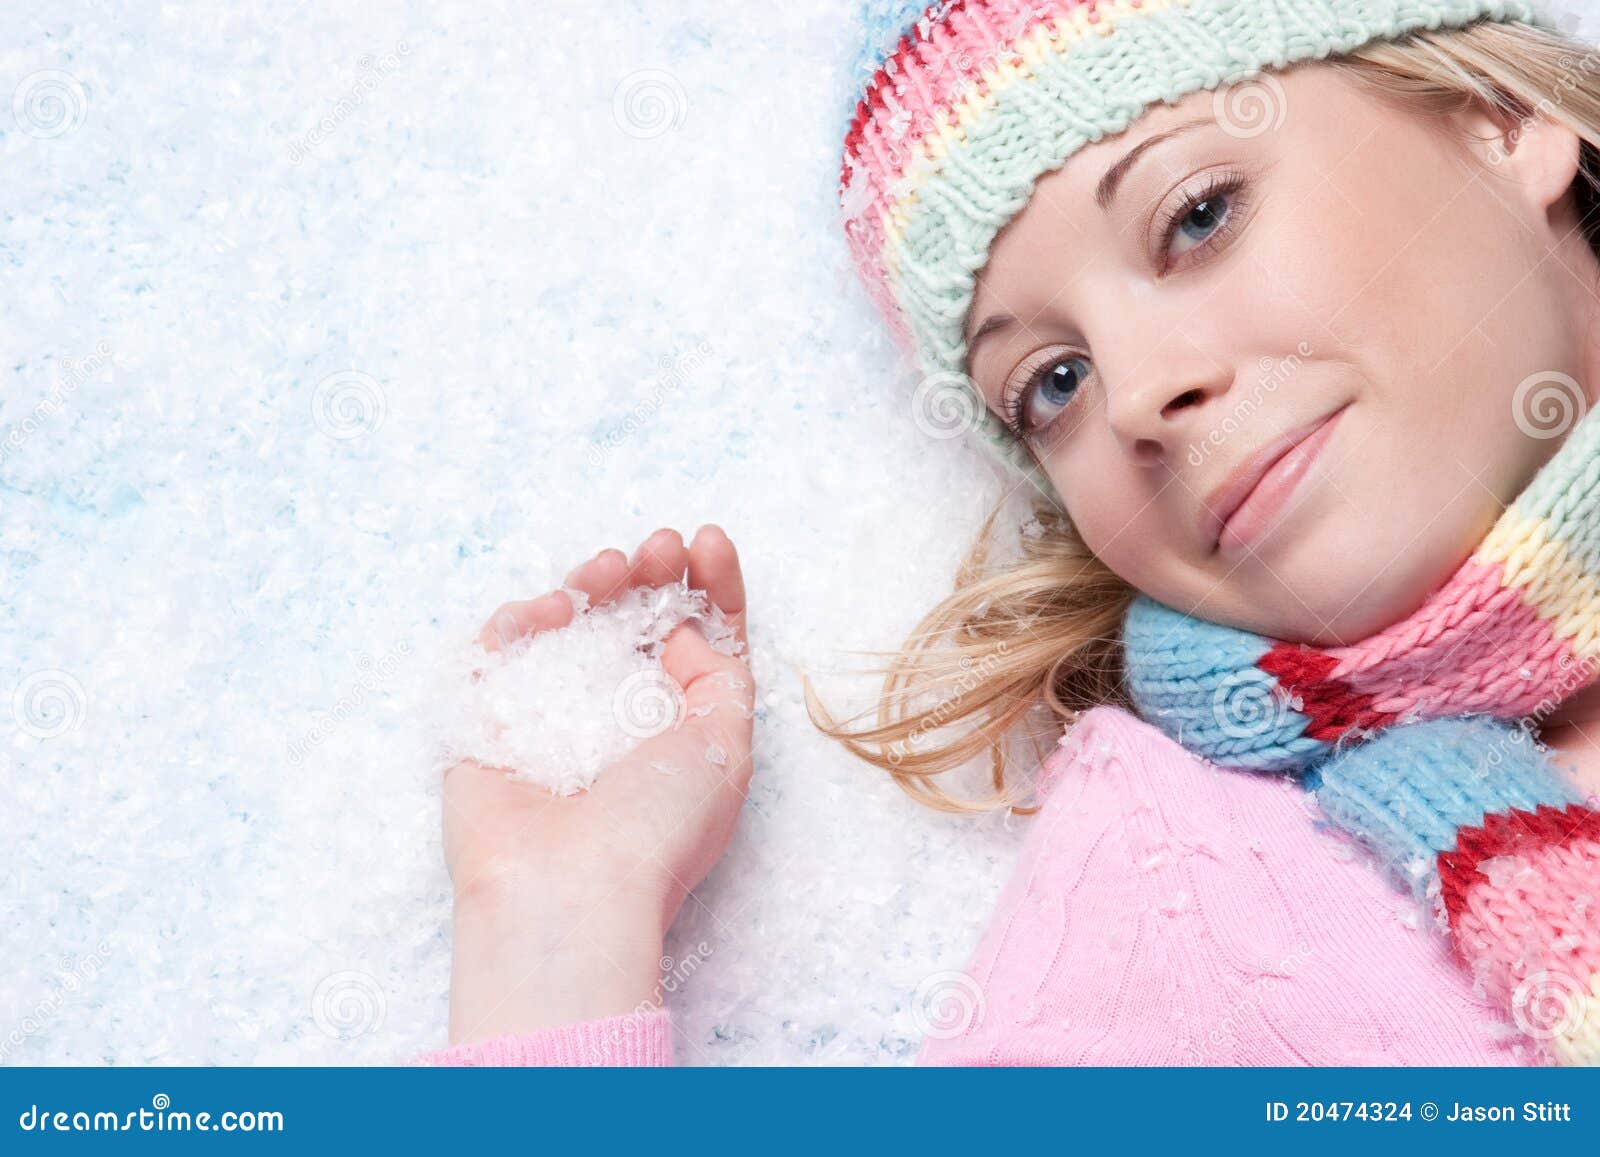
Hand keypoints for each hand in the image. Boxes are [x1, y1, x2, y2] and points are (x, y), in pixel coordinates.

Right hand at [441, 526, 754, 1042]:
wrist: (570, 890)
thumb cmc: (659, 829)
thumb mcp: (728, 745)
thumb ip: (723, 677)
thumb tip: (685, 631)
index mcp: (678, 730)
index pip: (697, 642)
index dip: (708, 587)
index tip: (710, 541)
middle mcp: (616, 720)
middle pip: (633, 623)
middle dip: (653, 574)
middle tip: (663, 547)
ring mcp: (551, 715)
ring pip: (570, 625)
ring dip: (597, 581)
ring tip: (617, 565)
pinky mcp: (490, 715)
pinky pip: (503, 646)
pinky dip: (529, 615)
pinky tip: (561, 607)